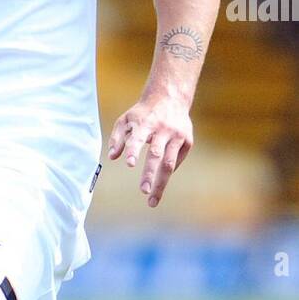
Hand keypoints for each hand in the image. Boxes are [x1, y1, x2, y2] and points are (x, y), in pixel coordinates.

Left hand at [107, 92, 192, 206]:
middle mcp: (163, 130)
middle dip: (149, 174)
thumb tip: (112, 157)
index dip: (133, 150)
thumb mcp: (126, 120)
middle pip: (156, 155)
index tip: (129, 164)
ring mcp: (177, 136)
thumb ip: (117, 137)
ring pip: (169, 164)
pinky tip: (159, 183)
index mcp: (146, 123)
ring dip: (160, 183)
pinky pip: (176, 162)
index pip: (139, 138)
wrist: (170, 97)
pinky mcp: (187, 141)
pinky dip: (167, 173)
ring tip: (151, 201)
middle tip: (143, 191)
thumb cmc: (142, 113)